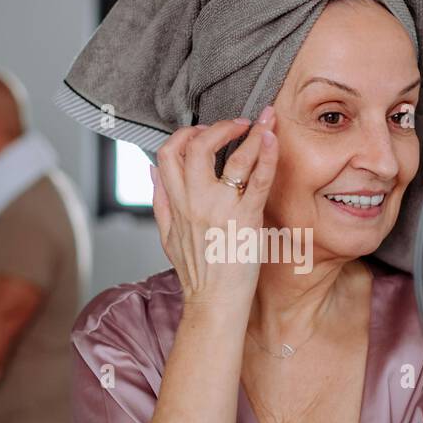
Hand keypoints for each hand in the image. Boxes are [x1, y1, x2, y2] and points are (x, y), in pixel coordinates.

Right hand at [148, 106, 279, 313]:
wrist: (214, 304)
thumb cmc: (197, 273)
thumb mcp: (167, 235)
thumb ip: (160, 200)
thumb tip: (151, 170)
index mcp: (175, 203)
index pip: (168, 153)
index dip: (186, 134)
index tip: (204, 131)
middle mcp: (194, 201)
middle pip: (196, 146)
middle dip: (218, 126)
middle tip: (238, 123)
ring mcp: (220, 209)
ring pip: (230, 158)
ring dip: (251, 132)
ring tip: (266, 119)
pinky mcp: (246, 219)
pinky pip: (256, 179)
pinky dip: (266, 155)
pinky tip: (271, 138)